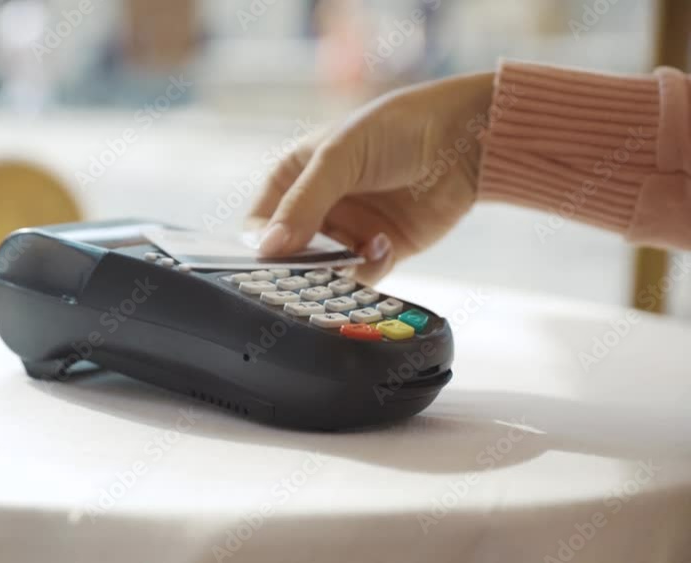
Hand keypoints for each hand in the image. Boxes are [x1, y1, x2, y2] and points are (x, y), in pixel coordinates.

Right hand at [249, 72, 493, 283]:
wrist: (465, 139)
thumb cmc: (396, 128)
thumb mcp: (339, 156)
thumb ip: (303, 202)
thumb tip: (268, 247)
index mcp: (295, 175)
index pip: (261, 220)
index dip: (262, 242)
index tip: (270, 259)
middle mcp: (317, 205)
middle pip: (290, 251)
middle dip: (299, 264)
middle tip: (309, 272)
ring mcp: (348, 229)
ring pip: (324, 269)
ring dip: (336, 270)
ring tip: (354, 255)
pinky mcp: (379, 249)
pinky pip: (360, 275)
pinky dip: (369, 267)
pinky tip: (384, 244)